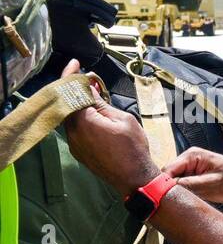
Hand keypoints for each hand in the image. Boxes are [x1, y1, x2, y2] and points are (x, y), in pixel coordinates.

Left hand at [60, 60, 158, 196]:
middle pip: (67, 103)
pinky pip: (75, 129)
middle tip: (91, 81)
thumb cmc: (134, 150)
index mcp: (83, 122)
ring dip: (80, 105)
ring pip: (71, 117)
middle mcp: (73, 133)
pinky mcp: (79, 152)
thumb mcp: (123, 120)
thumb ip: (102, 104)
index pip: (69, 91)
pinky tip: (96, 116)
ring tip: (96, 97)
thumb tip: (89, 89)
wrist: (135, 180)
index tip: (75, 64)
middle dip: (77, 90)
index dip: (70, 75)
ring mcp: (74, 144)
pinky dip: (82, 118)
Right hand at [164, 146, 222, 205]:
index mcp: (192, 155)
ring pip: (173, 181)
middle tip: (172, 203)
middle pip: (168, 175)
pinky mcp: (192, 175)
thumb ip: (190, 185)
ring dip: (176, 191)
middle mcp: (188, 159)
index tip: (161, 198)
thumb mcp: (211, 185)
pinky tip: (188, 199)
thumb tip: (168, 188)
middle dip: (168, 188)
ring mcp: (189, 167)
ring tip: (183, 202)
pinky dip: (182, 192)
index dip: (162, 183)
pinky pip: (180, 184)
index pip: (168, 169)